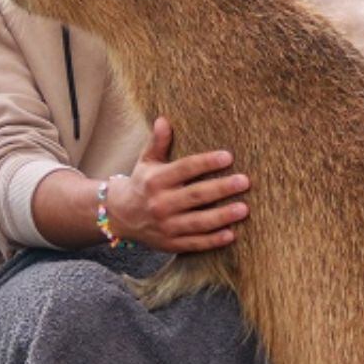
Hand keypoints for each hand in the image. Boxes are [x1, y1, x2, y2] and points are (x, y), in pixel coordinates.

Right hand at [107, 116, 249, 252]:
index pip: (184, 169)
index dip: (206, 163)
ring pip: (197, 222)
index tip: (228, 156)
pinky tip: (231, 235)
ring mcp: (165, 226)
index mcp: (156, 180)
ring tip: (244, 208)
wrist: (119, 217)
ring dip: (221, 216)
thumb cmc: (142, 184)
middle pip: (195, 195)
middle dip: (221, 188)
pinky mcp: (170, 244)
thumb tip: (163, 119)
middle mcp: (160, 203)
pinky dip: (212, 241)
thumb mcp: (146, 162)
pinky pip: (194, 243)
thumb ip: (158, 143)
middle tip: (245, 181)